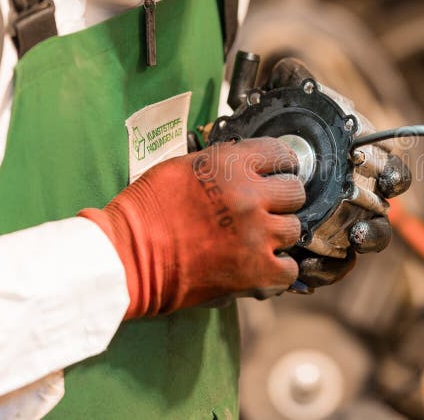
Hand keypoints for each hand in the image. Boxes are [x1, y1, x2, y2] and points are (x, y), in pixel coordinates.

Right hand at [79, 137, 305, 318]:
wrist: (128, 257)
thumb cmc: (146, 212)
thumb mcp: (183, 167)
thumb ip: (223, 164)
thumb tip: (248, 166)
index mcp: (231, 164)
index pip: (281, 153)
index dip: (281, 165)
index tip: (278, 174)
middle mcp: (250, 196)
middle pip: (295, 192)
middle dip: (281, 200)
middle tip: (263, 211)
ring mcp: (256, 234)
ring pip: (295, 229)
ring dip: (278, 235)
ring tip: (255, 240)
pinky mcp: (256, 271)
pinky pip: (289, 268)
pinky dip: (277, 270)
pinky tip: (259, 266)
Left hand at [266, 58, 411, 287]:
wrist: (237, 169)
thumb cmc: (269, 132)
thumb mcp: (279, 102)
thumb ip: (292, 80)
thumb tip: (295, 72)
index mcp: (356, 164)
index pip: (390, 171)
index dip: (394, 178)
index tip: (387, 183)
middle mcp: (353, 197)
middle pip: (380, 218)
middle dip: (374, 230)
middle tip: (359, 232)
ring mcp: (336, 226)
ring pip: (358, 248)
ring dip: (348, 256)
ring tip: (327, 258)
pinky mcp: (315, 250)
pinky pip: (328, 268)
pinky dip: (322, 272)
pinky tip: (303, 271)